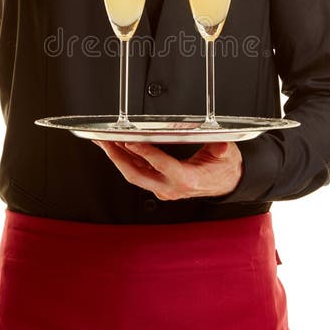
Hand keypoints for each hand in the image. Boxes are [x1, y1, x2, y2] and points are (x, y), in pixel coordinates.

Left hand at [93, 140, 242, 200]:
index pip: (161, 165)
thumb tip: (221, 146)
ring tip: (102, 141)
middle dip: (118, 157)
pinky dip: (125, 160)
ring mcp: (162, 188)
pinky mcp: (158, 185)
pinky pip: (138, 173)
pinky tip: (115, 148)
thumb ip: (222, 150)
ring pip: (134, 174)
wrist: (226, 183)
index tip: (130, 141)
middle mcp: (171, 187)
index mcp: (186, 179)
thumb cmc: (224, 168)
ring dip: (117, 158)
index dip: (145, 152)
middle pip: (137, 174)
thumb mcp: (227, 155)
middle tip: (104, 141)